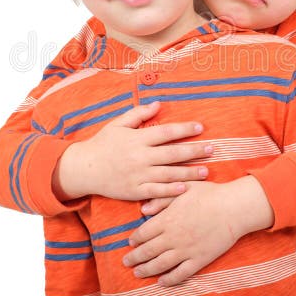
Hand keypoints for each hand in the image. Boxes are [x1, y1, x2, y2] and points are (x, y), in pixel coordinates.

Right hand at [54, 101, 212, 200]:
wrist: (84, 169)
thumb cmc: (102, 144)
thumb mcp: (118, 124)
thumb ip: (138, 113)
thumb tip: (158, 104)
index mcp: (137, 139)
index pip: (166, 132)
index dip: (184, 129)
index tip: (200, 128)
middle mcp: (139, 157)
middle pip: (172, 154)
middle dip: (194, 151)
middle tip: (212, 149)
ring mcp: (138, 175)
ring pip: (169, 174)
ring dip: (189, 173)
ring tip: (206, 171)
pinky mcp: (135, 191)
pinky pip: (157, 192)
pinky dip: (172, 191)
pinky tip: (186, 188)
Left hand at [122, 177, 273, 285]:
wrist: (234, 208)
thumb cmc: (210, 194)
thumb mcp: (184, 188)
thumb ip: (162, 198)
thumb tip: (143, 209)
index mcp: (168, 219)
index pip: (143, 233)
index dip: (134, 239)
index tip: (130, 242)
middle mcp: (173, 237)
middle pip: (148, 251)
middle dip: (134, 258)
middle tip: (126, 262)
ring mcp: (186, 250)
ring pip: (160, 264)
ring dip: (146, 270)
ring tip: (138, 273)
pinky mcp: (199, 259)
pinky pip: (181, 273)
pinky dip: (169, 280)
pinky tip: (162, 282)